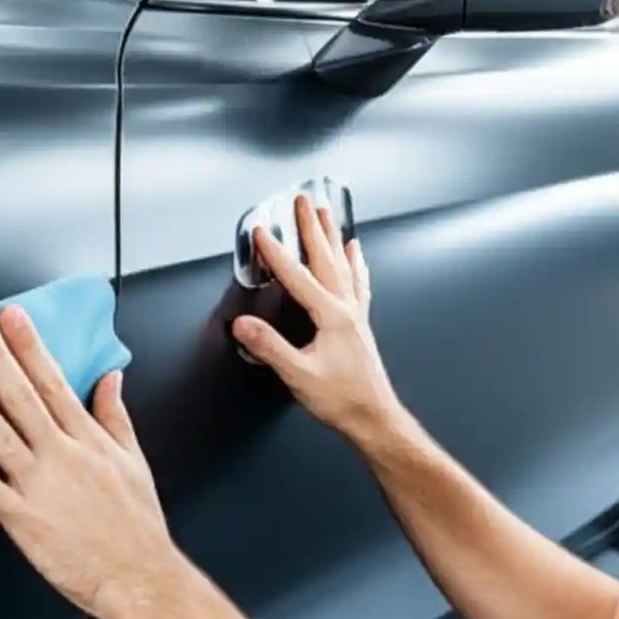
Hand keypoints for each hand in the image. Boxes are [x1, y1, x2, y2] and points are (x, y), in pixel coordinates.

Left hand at [0, 305, 181, 618]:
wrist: (139, 577)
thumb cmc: (136, 525)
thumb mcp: (134, 460)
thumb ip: (115, 415)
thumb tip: (109, 379)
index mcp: (88, 439)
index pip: (53, 379)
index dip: (28, 345)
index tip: (11, 316)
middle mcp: (63, 455)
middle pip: (21, 395)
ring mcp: (41, 485)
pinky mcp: (23, 518)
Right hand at [232, 195, 403, 438]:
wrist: (374, 417)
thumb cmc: (342, 400)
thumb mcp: (299, 375)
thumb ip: (270, 347)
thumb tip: (243, 325)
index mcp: (331, 316)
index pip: (297, 276)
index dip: (276, 253)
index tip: (262, 231)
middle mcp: (347, 309)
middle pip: (325, 258)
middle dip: (311, 227)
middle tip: (303, 201)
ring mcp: (356, 314)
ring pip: (343, 264)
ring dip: (332, 237)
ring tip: (328, 214)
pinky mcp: (359, 324)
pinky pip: (357, 282)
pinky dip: (355, 263)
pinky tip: (355, 254)